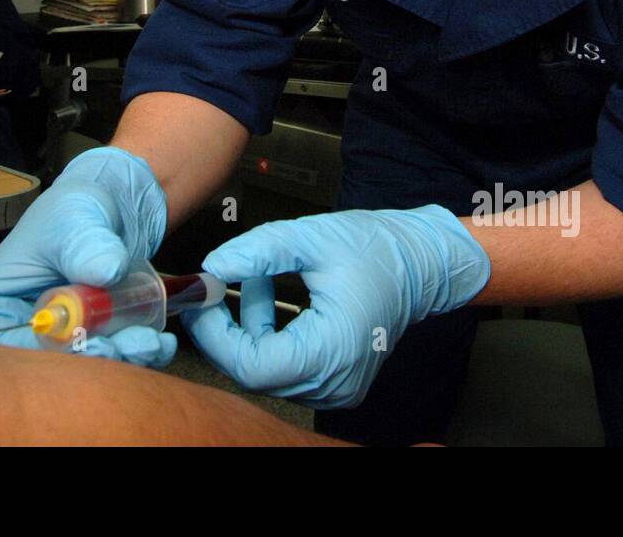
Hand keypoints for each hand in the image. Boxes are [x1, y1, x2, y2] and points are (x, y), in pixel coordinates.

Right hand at [0, 146, 174, 366]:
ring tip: (150, 338)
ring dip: (121, 363)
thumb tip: (105, 270)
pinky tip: (158, 340)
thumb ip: (86, 243)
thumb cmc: (76, 209)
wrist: (115, 209)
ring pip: (81, 378)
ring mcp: (53, 345)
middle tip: (133, 344)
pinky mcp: (86, 349)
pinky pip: (109, 370)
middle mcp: (13, 332)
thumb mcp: (77, 215)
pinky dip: (137, 360)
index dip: (43, 356)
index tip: (91, 344)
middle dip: (92, 364)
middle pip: (42, 374)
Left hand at [183, 206, 490, 407]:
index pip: (253, 366)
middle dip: (226, 328)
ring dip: (246, 327)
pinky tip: (270, 295)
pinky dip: (266, 333)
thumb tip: (213, 266)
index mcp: (333, 351)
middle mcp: (335, 381)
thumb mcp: (310, 236)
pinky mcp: (333, 379)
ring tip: (257, 278)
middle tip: (212, 287)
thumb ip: (258, 251)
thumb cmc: (376, 249)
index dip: (217, 335)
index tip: (203, 298)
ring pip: (265, 370)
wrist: (420, 261)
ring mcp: (335, 386)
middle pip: (254, 372)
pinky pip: (282, 366)